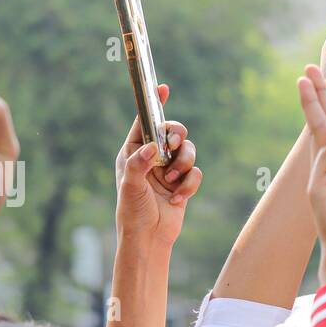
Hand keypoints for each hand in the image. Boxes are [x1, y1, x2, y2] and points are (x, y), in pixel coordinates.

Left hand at [114, 83, 200, 247]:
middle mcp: (153, 157)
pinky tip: (177, 199)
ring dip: (183, 164)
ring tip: (172, 181)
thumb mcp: (130, 186)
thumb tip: (151, 148)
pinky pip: (195, 173)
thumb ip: (139, 164)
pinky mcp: (183, 183)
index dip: (154, 104)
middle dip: (176, 137)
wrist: (149, 237)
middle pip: (173, 132)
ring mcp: (169, 169)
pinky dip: (189, 185)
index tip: (162, 89)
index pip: (144, 122)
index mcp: (133, 151)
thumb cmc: (132, 211)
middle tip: (172, 145)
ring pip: (188, 151)